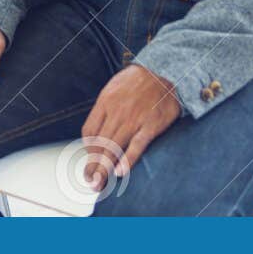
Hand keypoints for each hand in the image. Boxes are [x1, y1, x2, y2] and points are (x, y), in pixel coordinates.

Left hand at [79, 64, 181, 190]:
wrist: (165, 71)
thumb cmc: (139, 80)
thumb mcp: (114, 87)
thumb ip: (105, 107)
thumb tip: (97, 127)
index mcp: (105, 101)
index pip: (89, 131)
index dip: (87, 150)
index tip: (89, 161)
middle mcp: (116, 112)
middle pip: (99, 144)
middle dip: (92, 165)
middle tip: (90, 181)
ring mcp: (133, 119)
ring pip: (113, 148)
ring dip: (104, 168)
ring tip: (99, 183)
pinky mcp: (150, 125)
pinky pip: (136, 146)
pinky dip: (127, 160)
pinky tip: (120, 172)